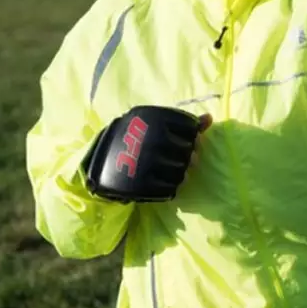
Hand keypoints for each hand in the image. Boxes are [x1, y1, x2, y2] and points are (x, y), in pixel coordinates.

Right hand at [82, 106, 209, 202]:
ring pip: (182, 171)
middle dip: (185, 156)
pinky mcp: (142, 184)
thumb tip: (209, 118)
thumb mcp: (155, 124)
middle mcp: (152, 139)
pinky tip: (162, 182)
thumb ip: (184, 122)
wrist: (97, 160)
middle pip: (188, 151)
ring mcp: (147, 162)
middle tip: (174, 157)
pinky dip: (170, 188)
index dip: (189, 136)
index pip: (190, 129)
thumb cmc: (135, 137)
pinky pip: (170, 189)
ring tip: (168, 169)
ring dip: (179, 172)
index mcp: (155, 119)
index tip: (180, 140)